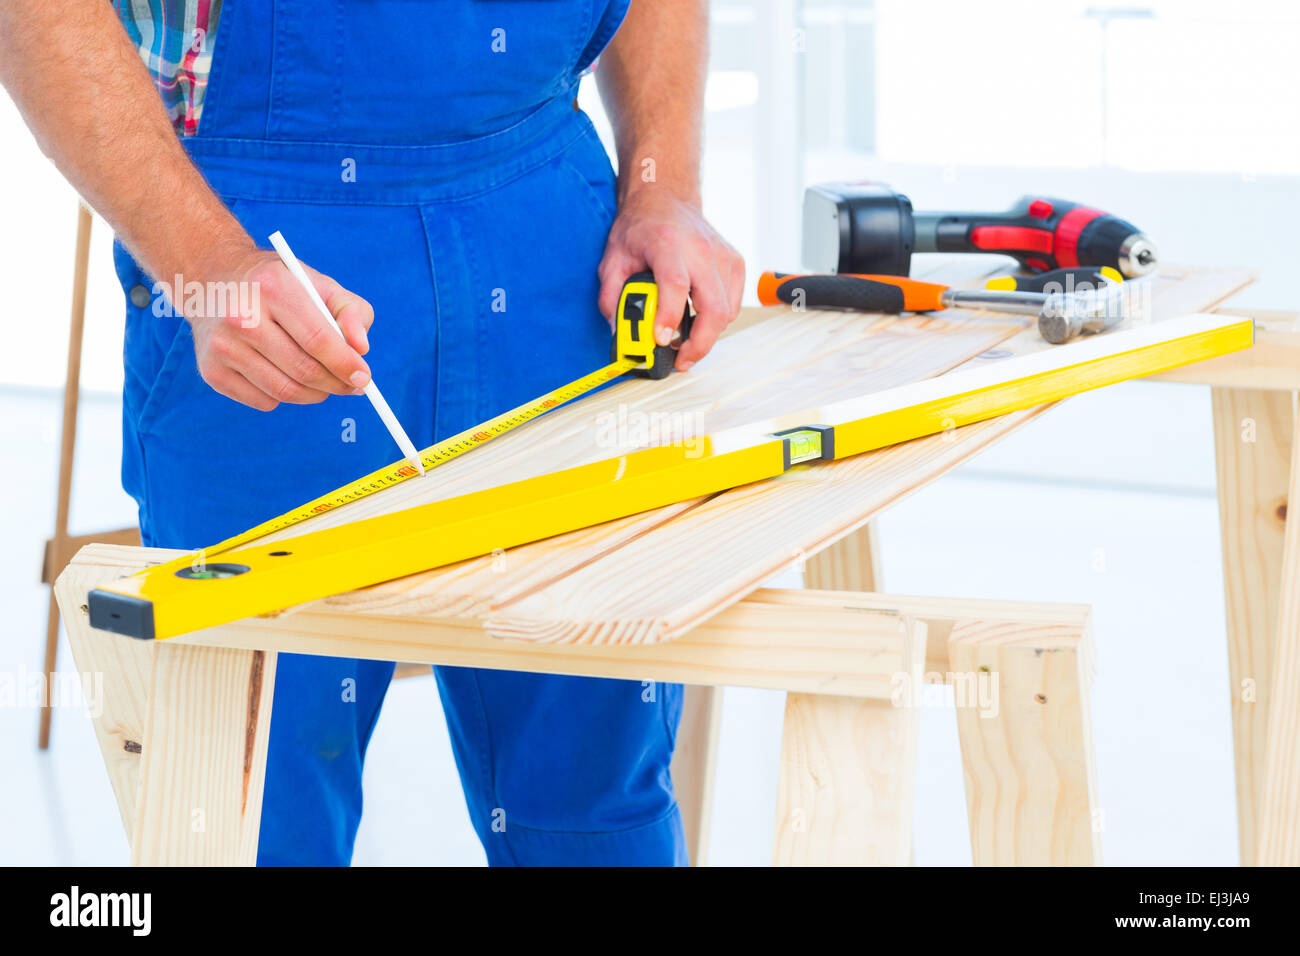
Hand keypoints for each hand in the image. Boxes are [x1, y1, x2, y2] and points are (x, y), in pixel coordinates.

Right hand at [185, 247, 373, 410]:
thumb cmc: (280, 287)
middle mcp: (240, 316)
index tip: (364, 378)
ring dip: (315, 394)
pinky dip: (285, 397)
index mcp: (272, 287)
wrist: (214, 283)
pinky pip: (265, 401)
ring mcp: (222, 346)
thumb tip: (361, 349)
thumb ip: (352, 312)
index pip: (317, 339)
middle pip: (304, 370)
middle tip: (351, 385)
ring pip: (285, 392)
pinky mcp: (212, 371)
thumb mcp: (319, 285)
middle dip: (336, 384)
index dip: (346, 364)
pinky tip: (285, 375)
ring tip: (324, 381)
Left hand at [597, 187, 743, 370]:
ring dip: (707, 335)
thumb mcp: (612, 259)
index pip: (675, 285)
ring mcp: (722, 256)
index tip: (661, 341)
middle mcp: (700, 249)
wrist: (665, 198)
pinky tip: (697, 320)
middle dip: (699, 343)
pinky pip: (733, 304)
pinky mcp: (734, 263)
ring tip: (685, 342)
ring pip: (727, 311)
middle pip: (714, 307)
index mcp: (667, 244)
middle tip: (681, 361)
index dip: (669, 317)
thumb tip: (619, 330)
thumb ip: (611, 297)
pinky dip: (717, 320)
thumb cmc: (641, 228)